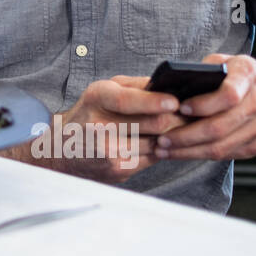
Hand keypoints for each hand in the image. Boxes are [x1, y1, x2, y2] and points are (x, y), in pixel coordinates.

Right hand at [41, 75, 189, 183]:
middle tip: (194, 114)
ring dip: (174, 136)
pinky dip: (163, 149)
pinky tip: (165, 142)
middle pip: (152, 124)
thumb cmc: (89, 114)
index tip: (175, 102)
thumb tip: (170, 85)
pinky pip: (154, 158)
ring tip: (185, 128)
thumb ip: (136, 86)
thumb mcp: (104, 91)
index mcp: (96, 99)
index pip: (127, 101)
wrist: (61, 150)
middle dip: (177, 119)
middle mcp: (99, 126)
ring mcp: (109, 151)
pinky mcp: (119, 169)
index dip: (154, 102)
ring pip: (158, 142)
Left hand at [153, 54, 255, 161]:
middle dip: (186, 136)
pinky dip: (202, 156)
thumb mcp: (229, 61)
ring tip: (163, 150)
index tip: (180, 107)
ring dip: (189, 151)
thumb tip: (172, 86)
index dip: (203, 104)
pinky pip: (227, 154)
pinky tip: (182, 153)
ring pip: (222, 146)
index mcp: (249, 76)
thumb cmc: (247, 75)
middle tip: (161, 139)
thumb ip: (205, 70)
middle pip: (220, 127)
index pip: (228, 95)